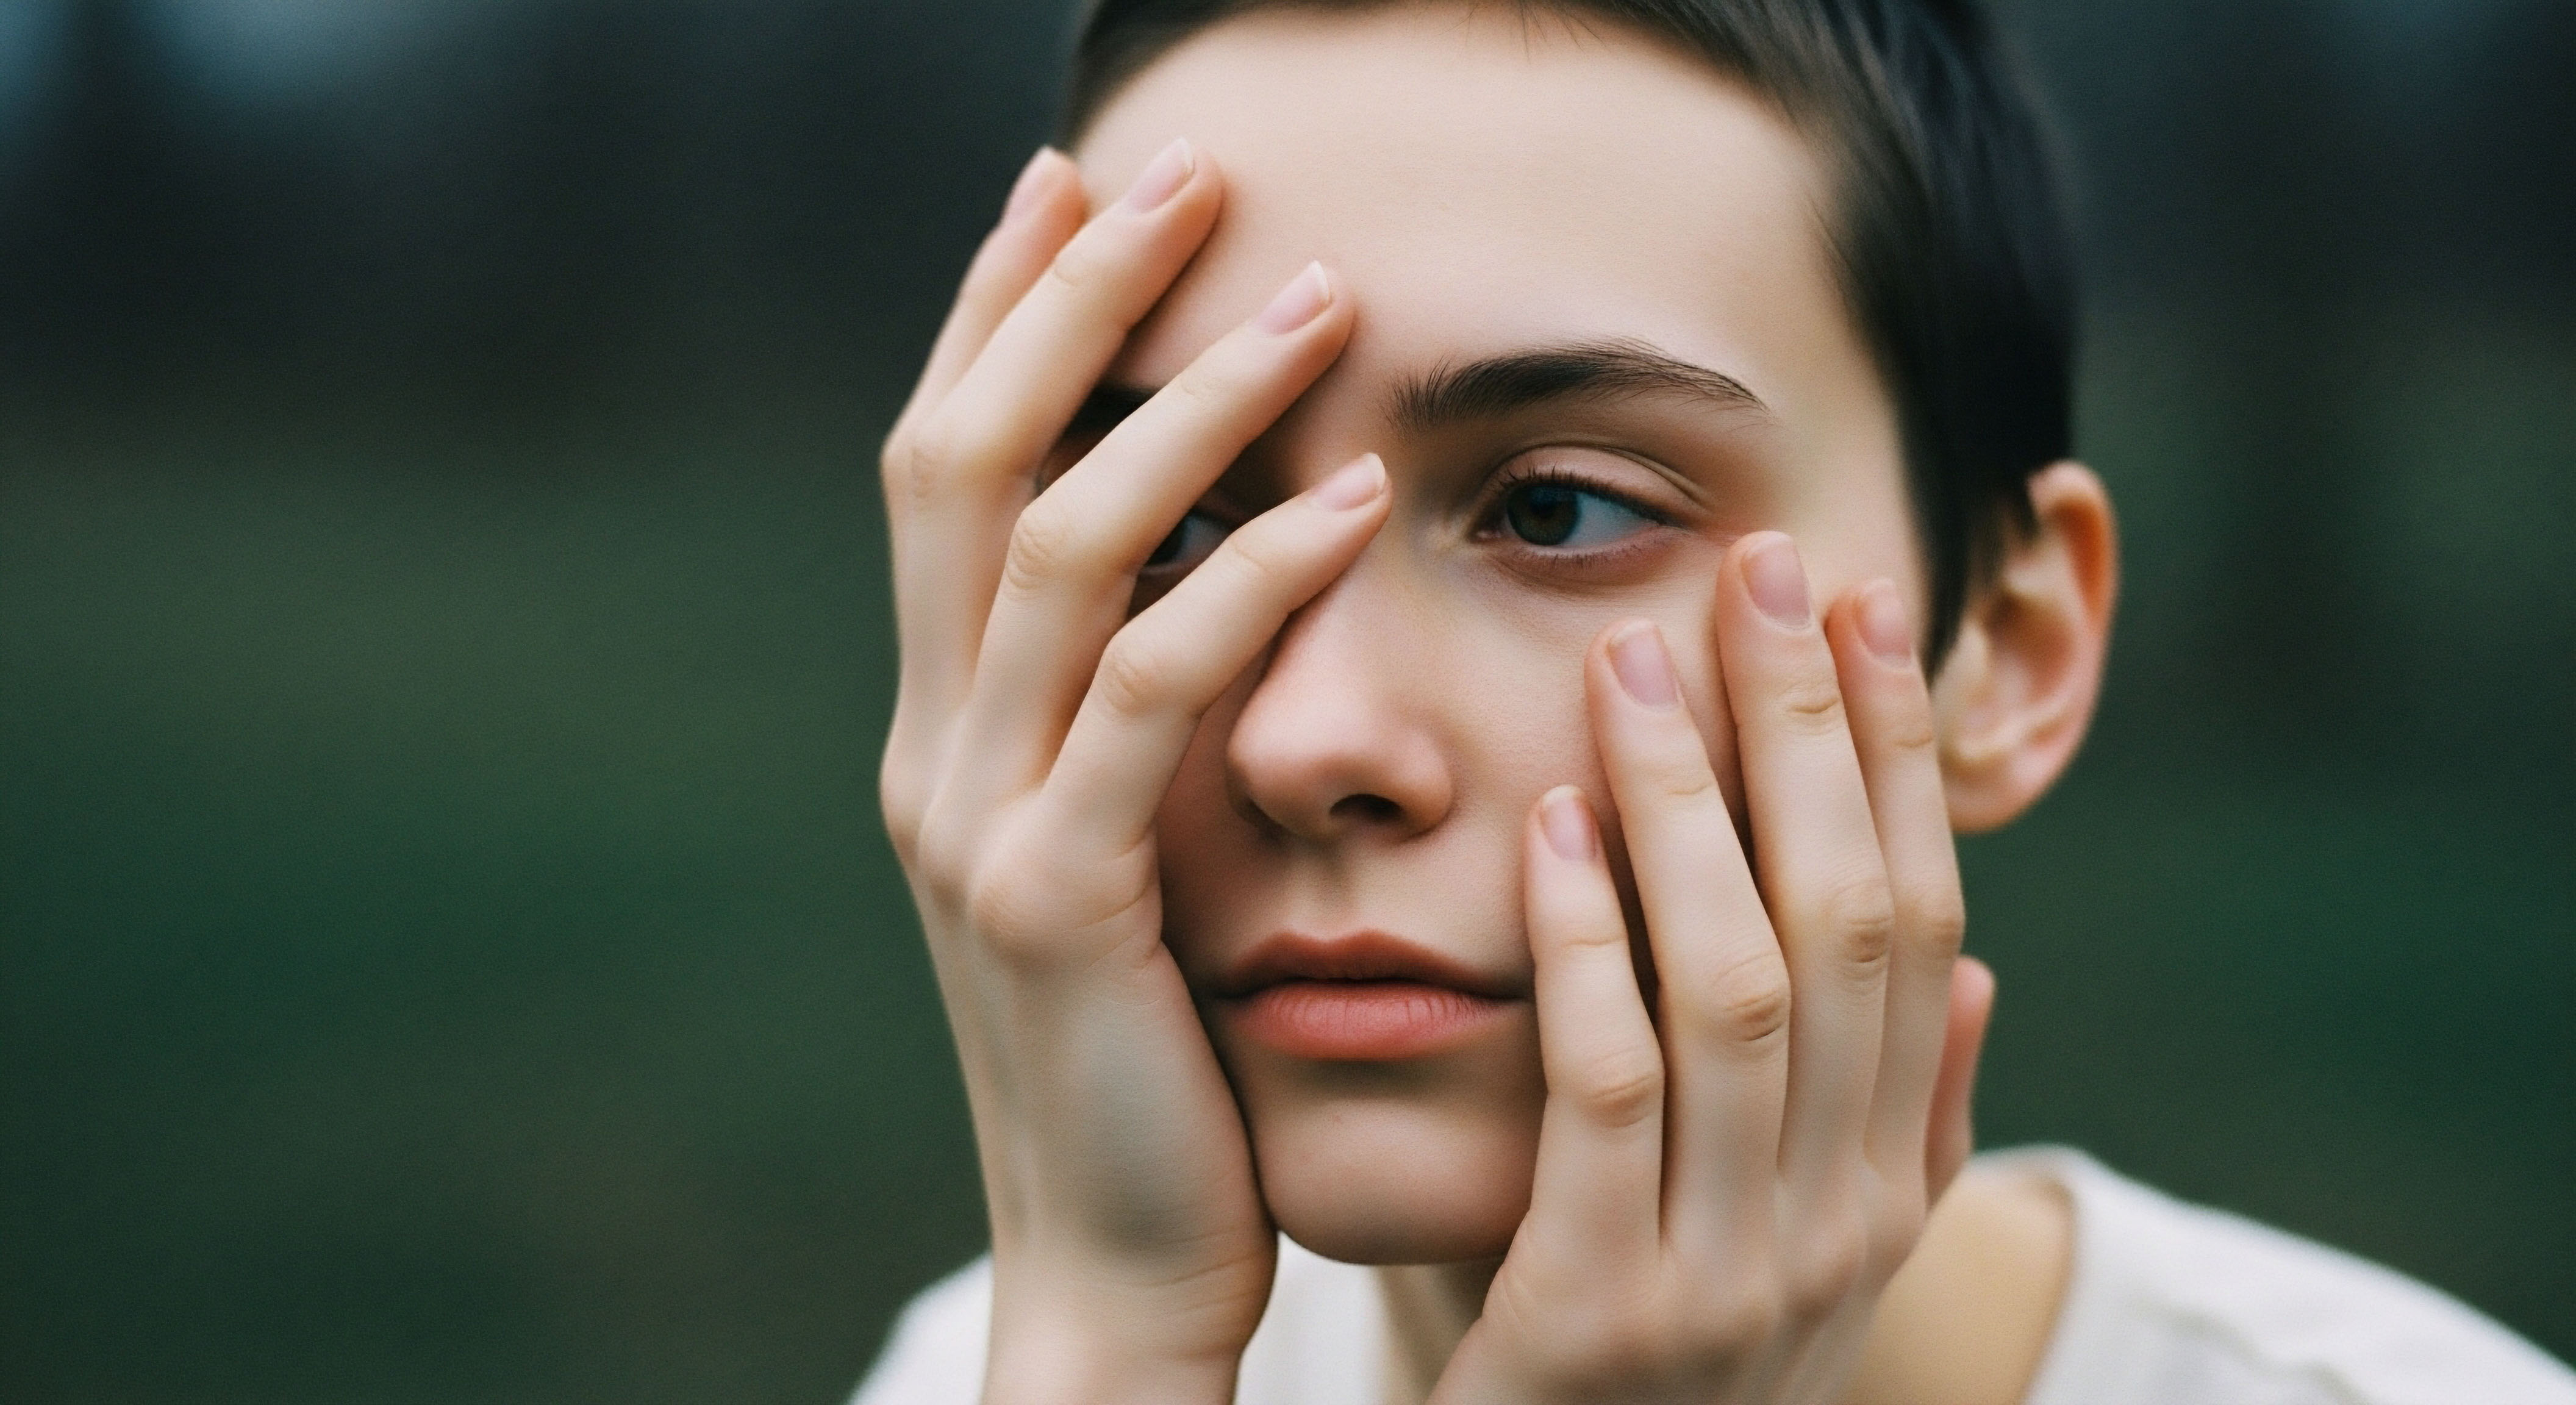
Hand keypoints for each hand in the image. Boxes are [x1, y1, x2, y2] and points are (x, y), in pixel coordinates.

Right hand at [876, 143, 1382, 1404]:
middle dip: (1066, 302)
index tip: (1073, 186)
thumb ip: (1123, 719)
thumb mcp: (1116, 858)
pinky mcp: (1057, 900)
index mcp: (946, 724)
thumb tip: (1201, 563)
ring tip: (1316, 301)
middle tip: (1183, 171)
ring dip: (1186, 405)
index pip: (947, 468)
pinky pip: (1152, 697)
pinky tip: (1353, 504)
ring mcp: (978, 820)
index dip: (995, 313)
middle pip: (967, 462)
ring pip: (1060, 547)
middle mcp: (933, 747)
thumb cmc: (1150, 1057)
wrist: (1112, 1263)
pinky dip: (1249, 581)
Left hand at [1432, 534, 1995, 1403]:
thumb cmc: (1658, 1366)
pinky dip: (1587, 946)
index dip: (1892, 760)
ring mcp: (1733, 1271)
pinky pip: (1608, 1093)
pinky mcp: (1604, 1313)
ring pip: (1742, 990)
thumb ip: (1899, 1122)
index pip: (1917, 925)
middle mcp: (1842, 1221)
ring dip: (1695, 810)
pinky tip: (1545, 824)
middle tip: (1767, 569)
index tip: (1860, 606)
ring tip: (1633, 661)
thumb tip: (1982, 970)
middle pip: (1849, 929)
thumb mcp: (1796, 1249)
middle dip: (1814, 740)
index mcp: (1892, 1183)